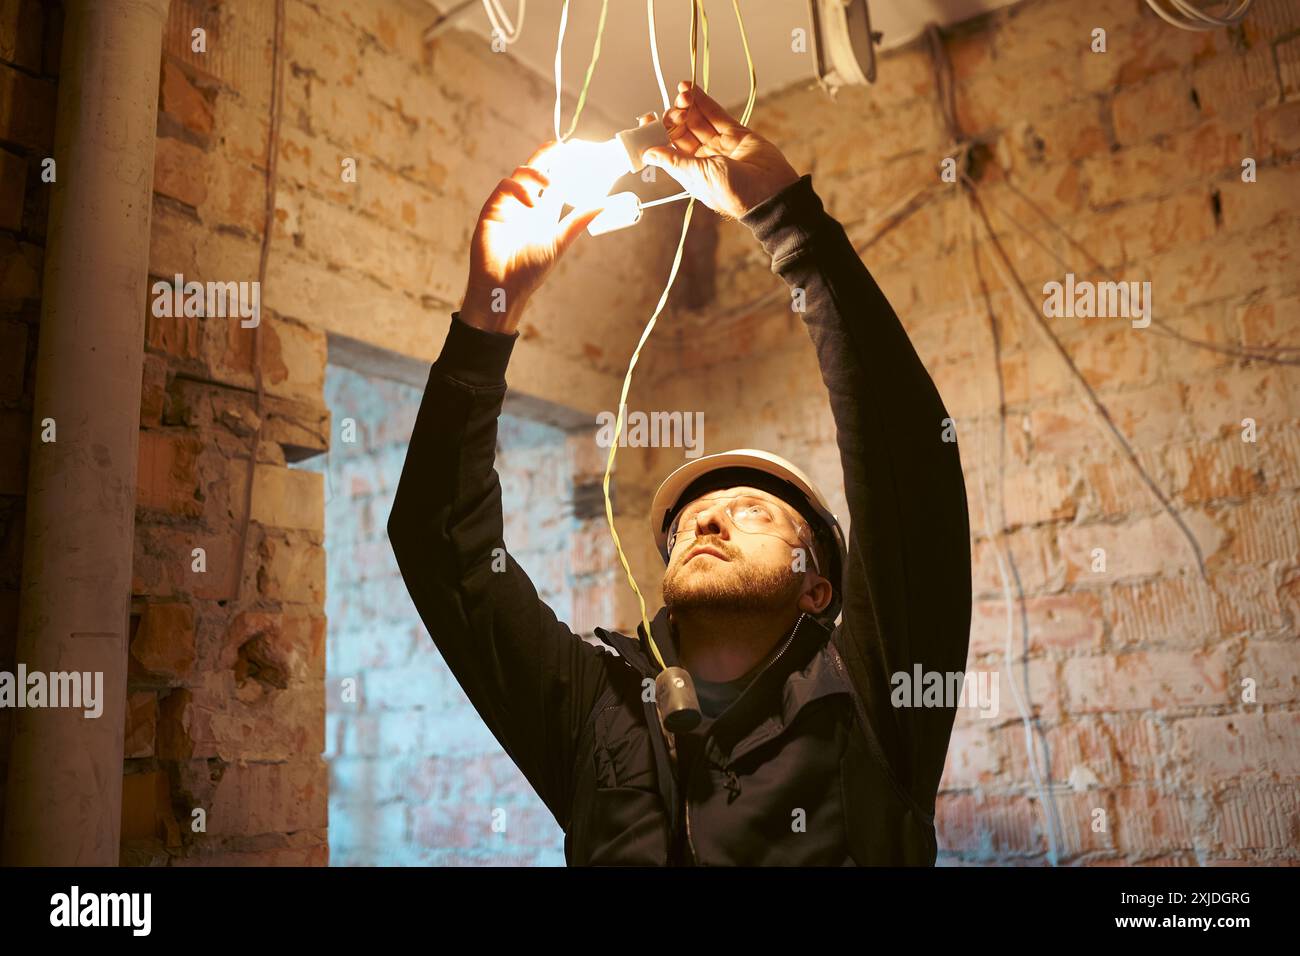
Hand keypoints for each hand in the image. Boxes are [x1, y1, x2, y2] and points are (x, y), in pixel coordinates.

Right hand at [459, 142, 603, 334]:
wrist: (503, 287)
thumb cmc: (529, 271)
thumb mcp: (558, 243)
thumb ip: (577, 221)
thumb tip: (603, 204)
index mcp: (544, 214)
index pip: (555, 183)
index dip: (565, 168)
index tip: (577, 154)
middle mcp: (527, 206)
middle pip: (536, 172)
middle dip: (546, 157)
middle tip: (559, 146)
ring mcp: (509, 206)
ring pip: (520, 174)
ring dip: (535, 172)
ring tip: (549, 183)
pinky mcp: (493, 208)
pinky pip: (505, 186)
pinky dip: (519, 189)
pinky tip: (531, 203)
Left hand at [643, 81, 799, 219]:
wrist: (770, 192)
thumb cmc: (733, 193)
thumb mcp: (698, 176)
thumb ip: (674, 161)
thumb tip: (648, 153)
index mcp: (690, 171)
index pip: (668, 148)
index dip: (656, 133)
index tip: (647, 119)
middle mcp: (703, 157)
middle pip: (682, 131)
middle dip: (675, 116)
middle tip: (674, 109)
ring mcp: (719, 144)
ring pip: (698, 120)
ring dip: (687, 105)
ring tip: (682, 92)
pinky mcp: (736, 133)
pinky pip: (716, 114)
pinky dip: (703, 101)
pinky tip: (690, 88)